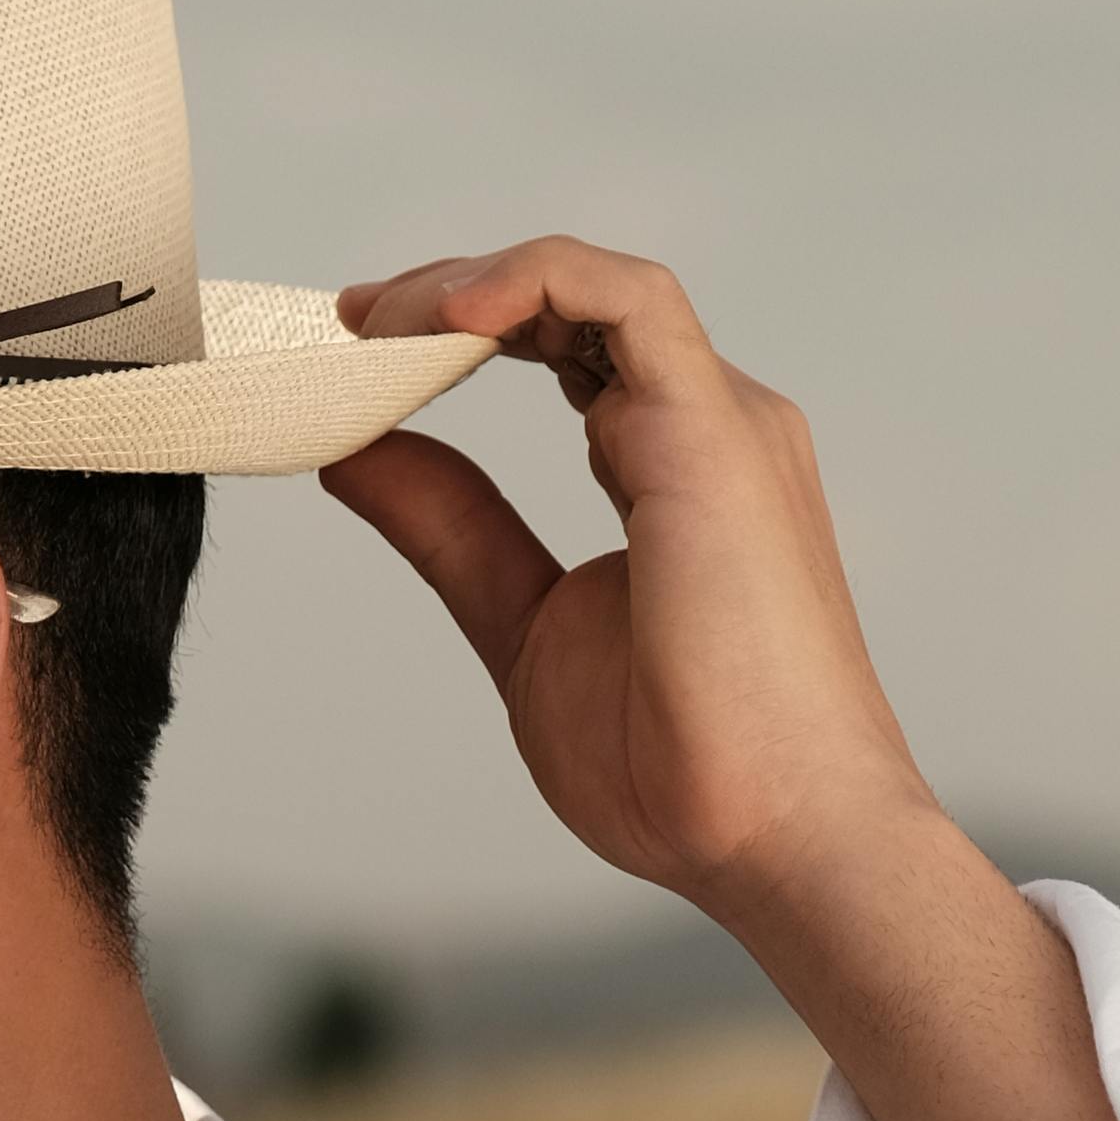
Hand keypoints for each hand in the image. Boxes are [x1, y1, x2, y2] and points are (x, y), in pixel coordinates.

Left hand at [322, 241, 935, 924]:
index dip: (460, 334)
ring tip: (372, 322)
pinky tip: (445, 317)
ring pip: (593, 287)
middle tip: (343, 324)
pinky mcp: (715, 433)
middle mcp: (705, 423)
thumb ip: (452, 531)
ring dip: (471, 285)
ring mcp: (720, 421)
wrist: (777, 841)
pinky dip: (532, 279)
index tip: (357, 356)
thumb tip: (357, 452)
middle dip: (446, 298)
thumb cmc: (679, 765)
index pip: (567, 352)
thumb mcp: (522, 624)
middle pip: (571, 307)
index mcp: (669, 465)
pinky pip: (627, 298)